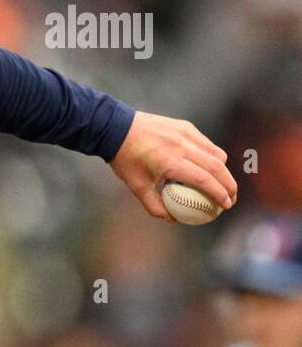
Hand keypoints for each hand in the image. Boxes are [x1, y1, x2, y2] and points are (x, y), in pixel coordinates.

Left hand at [108, 111, 237, 222]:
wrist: (115, 128)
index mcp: (170, 162)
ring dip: (224, 170)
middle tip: (231, 198)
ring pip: (216, 153)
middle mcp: (181, 146)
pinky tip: (210, 167)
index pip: (204, 180)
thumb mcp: (136, 186)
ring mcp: (185, 134)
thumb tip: (172, 220)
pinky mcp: (185, 126)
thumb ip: (154, 205)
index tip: (226, 205)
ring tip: (223, 184)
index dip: (219, 193)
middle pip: (217, 167)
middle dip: (229, 185)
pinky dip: (213, 156)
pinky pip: (206, 143)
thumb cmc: (125, 159)